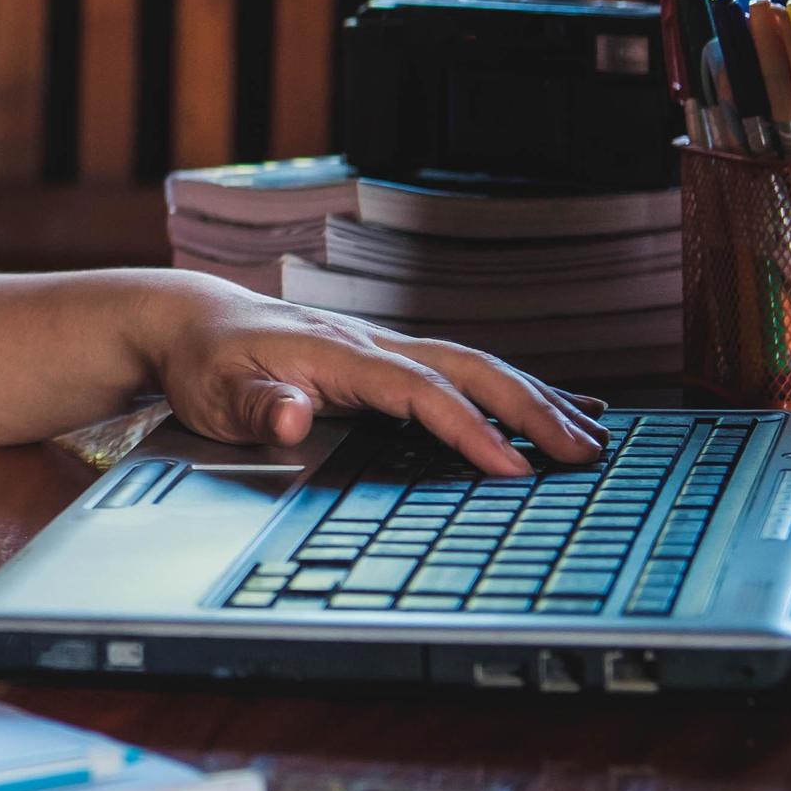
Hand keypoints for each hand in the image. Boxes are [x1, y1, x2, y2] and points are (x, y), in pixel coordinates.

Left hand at [142, 276, 608, 477]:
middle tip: (586, 454)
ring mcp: (386, 349)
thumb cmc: (206, 363)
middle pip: (469, 371)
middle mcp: (373, 345)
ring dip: (537, 399)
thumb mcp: (214, 394)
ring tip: (596, 436)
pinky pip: (465, 372)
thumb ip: (256, 406)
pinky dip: (518, 389)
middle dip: (530, 411)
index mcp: (339, 354)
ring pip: (477, 368)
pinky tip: (561, 406)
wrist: (195, 321)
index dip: (469, 429)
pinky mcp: (389, 360)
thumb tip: (294, 415)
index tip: (512, 469)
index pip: (420, 392)